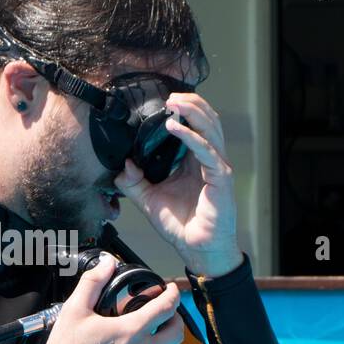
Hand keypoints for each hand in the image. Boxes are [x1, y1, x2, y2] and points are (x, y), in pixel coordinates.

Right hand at [42, 253, 184, 343]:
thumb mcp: (74, 311)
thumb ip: (93, 282)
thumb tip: (108, 263)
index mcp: (132, 331)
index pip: (167, 308)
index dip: (172, 294)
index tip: (170, 289)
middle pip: (176, 334)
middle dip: (174, 319)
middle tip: (162, 314)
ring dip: (150, 342)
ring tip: (126, 338)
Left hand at [114, 92, 242, 277]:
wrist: (198, 249)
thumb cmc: (180, 225)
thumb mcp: (149, 199)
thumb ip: (134, 181)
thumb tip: (122, 164)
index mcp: (195, 160)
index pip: (194, 124)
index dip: (182, 108)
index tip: (162, 100)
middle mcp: (209, 159)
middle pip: (206, 118)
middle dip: (189, 102)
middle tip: (169, 94)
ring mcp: (217, 166)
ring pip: (210, 128)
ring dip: (192, 111)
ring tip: (174, 102)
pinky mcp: (220, 178)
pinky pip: (207, 151)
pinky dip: (191, 137)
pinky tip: (175, 127)